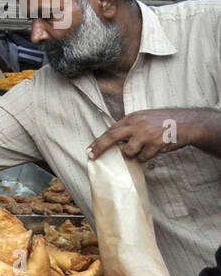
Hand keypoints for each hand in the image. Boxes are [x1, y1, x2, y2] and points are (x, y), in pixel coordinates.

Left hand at [88, 107, 203, 161]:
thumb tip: (113, 140)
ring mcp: (146, 135)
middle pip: (112, 137)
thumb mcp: (143, 118)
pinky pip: (143, 158)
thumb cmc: (163, 121)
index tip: (89, 150)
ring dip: (132, 155)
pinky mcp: (155, 144)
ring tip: (143, 148)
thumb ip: (129, 127)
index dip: (98, 141)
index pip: (110, 130)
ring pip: (128, 152)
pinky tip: (154, 149)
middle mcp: (137, 125)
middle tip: (92, 156)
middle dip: (100, 148)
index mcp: (132, 118)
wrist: (186, 122)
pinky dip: (145, 157)